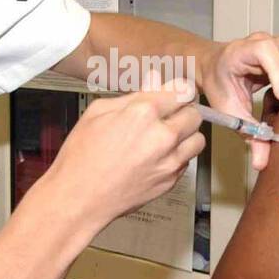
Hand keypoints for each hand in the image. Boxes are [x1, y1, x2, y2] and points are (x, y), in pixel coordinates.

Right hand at [46, 76, 204, 230]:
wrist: (79, 197)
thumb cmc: (82, 155)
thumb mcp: (98, 112)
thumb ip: (132, 96)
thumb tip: (154, 81)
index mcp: (143, 113)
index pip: (182, 91)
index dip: (178, 90)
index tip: (175, 93)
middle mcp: (163, 136)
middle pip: (195, 114)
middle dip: (184, 111)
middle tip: (170, 115)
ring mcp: (170, 161)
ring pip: (198, 139)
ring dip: (187, 135)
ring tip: (168, 137)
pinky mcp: (171, 180)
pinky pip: (187, 160)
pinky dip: (178, 155)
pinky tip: (158, 156)